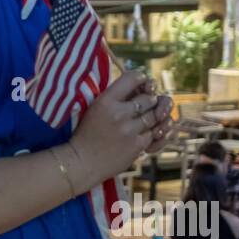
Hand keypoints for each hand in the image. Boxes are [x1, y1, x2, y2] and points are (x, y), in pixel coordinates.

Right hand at [67, 70, 174, 188]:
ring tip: (147, 116)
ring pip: (155, 115)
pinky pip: (155, 133)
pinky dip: (155, 130)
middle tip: (146, 102)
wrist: (82, 161)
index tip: (142, 83)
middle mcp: (119, 113)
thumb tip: (141, 84)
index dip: (141, 78)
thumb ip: (115, 96)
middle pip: (149, 98)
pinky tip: (149, 130)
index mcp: (106, 100)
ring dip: (154, 114)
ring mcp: (129, 130)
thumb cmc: (87, 133)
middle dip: (150, 99)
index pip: (132, 78)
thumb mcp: (96, 107)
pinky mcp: (137, 146)